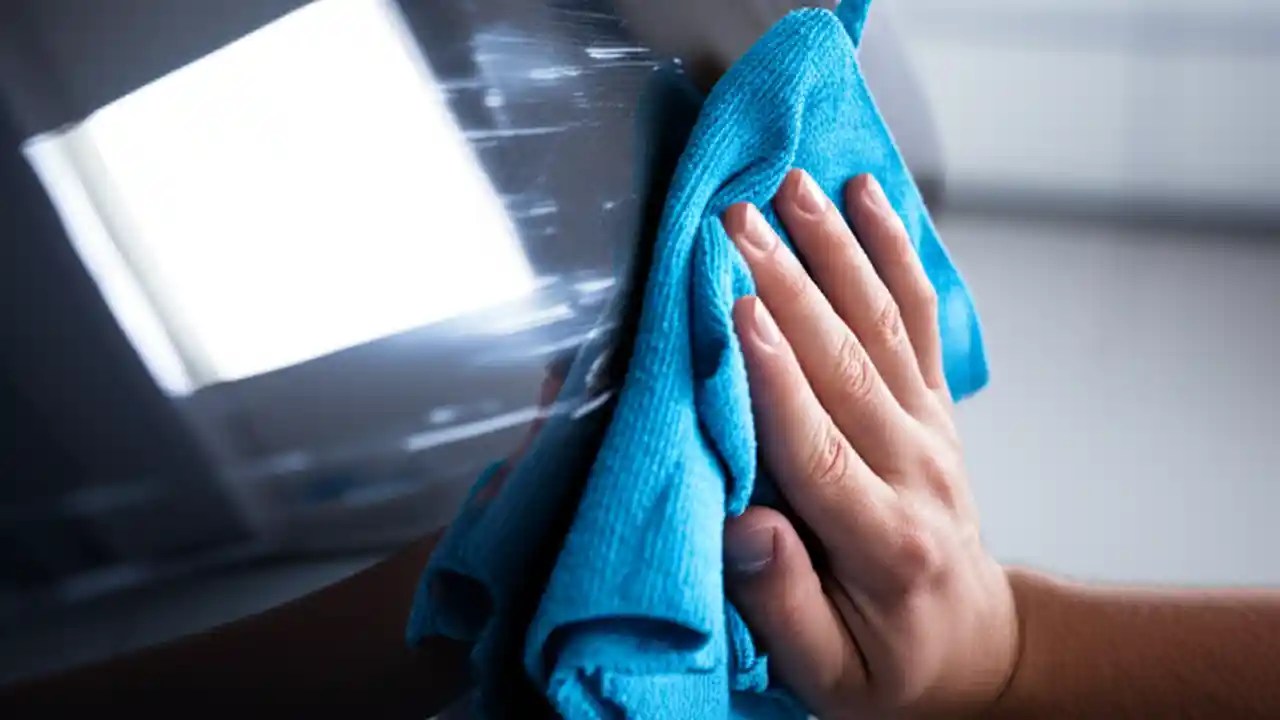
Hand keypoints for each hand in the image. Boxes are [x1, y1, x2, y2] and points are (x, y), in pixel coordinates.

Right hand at [721, 170, 1016, 718]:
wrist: (976, 649)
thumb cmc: (884, 666)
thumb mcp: (827, 677)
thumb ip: (782, 607)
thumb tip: (747, 527)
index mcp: (882, 544)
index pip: (819, 448)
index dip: (774, 378)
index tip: (734, 309)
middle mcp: (914, 473)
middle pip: (846, 368)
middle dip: (787, 287)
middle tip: (735, 222)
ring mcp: (930, 432)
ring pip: (880, 326)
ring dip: (834, 252)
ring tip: (790, 189)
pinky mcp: (933, 409)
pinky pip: (916, 319)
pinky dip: (895, 252)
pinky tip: (866, 197)